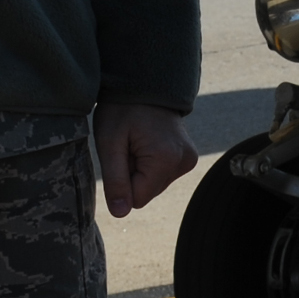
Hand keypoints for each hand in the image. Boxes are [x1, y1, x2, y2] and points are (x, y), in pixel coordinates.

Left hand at [92, 102, 198, 217]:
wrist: (145, 84)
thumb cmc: (122, 110)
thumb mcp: (109, 144)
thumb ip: (115, 180)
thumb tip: (121, 213)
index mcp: (165, 160)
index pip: (137, 199)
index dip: (123, 181)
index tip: (122, 154)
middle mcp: (183, 162)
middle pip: (147, 193)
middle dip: (133, 175)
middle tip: (129, 146)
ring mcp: (189, 159)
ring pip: (154, 186)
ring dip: (141, 169)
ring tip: (138, 142)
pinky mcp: (189, 157)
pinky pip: (163, 175)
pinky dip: (152, 164)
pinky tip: (148, 142)